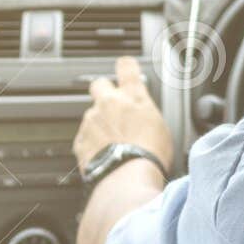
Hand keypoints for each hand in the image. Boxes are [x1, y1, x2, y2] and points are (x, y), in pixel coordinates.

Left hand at [75, 55, 173, 172]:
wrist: (128, 177)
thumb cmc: (150, 155)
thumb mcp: (163, 128)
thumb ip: (149, 114)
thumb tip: (148, 118)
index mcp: (133, 96)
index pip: (126, 66)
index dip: (125, 66)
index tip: (125, 67)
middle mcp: (109, 103)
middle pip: (99, 84)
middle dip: (105, 92)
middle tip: (115, 107)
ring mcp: (92, 121)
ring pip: (92, 114)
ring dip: (99, 123)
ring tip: (114, 143)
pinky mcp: (80, 140)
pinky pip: (84, 137)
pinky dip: (92, 143)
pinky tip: (104, 155)